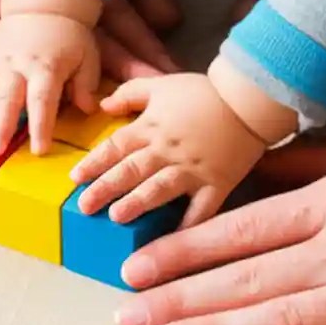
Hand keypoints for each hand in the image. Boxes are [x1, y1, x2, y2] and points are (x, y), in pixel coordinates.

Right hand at [0, 11, 99, 155]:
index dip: (41, 125)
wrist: (41, 6)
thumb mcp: (87, 57)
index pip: (42, 98)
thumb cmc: (68, 38)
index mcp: (45, 67)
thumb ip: (86, 84)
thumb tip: (89, 108)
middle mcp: (16, 66)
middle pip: (6, 98)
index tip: (39, 150)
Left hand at [70, 74, 265, 227]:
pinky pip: (201, 208)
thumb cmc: (204, 93)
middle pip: (131, 170)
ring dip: (138, 202)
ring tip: (117, 216)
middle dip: (106, 188)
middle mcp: (168, 150)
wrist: (250, 99)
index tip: (75, 179)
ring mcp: (193, 169)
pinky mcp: (217, 184)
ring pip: (160, 188)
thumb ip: (130, 93)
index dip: (94, 163)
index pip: (115, 147)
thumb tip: (102, 105)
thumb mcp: (161, 84)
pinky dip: (189, 224)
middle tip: (85, 206)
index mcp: (152, 127)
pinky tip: (174, 239)